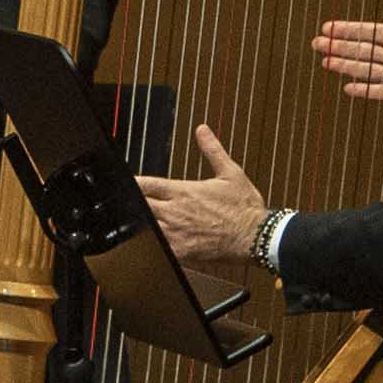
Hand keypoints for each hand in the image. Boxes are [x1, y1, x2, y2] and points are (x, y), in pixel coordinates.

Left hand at [138, 123, 268, 275]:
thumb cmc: (245, 208)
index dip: (132, 183)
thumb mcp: (231, 173)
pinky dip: (150, 245)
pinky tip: (148, 243)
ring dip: (138, 224)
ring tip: (133, 223)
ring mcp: (176, 233)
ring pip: (143, 228)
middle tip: (125, 203)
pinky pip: (156, 249)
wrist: (257, 237)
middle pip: (139, 206)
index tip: (125, 182)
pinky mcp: (180, 252)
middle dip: (131, 204)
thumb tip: (203, 130)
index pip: (146, 184)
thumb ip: (212, 150)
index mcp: (184, 192)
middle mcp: (175, 212)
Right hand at [317, 0, 382, 112]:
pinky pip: (382, 92)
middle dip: (338, 46)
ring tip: (325, 62)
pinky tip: (348, 88)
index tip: (327, 26)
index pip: (370, 31)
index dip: (348, 29)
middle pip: (362, 50)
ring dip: (346, 66)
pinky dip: (366, 90)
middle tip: (315, 42)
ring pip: (367, 70)